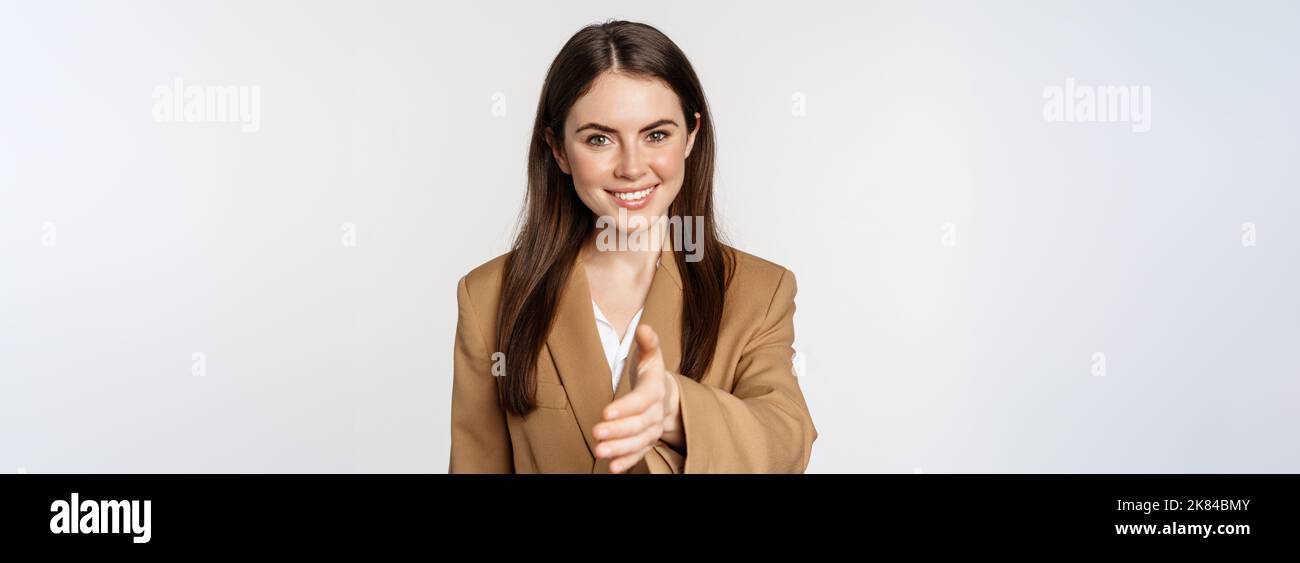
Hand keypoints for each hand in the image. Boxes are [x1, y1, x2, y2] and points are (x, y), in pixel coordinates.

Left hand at [593, 324, 683, 472]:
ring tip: (599, 452)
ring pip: (639, 442)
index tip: (605, 412)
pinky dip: (627, 462)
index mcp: (656, 390)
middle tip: (596, 433)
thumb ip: (647, 342)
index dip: (626, 407)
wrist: (667, 396)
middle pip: (640, 424)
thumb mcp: (651, 355)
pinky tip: (613, 468)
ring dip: (620, 449)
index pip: (642, 400)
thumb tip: (644, 327)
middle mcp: (656, 413)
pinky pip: (640, 454)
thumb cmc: (651, 372)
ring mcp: (653, 429)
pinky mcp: (647, 442)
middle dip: (619, 431)